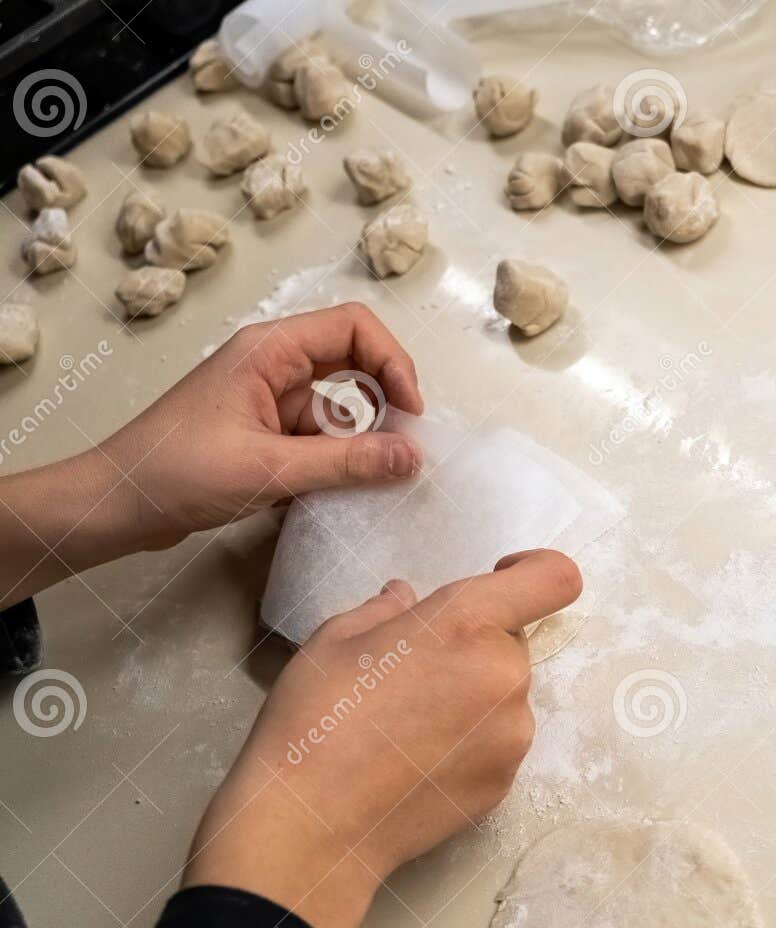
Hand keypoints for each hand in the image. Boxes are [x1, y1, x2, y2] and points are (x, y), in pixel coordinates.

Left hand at [101, 302, 424, 549]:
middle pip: (354, 362)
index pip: (355, 327)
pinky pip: (320, 437)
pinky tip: (337, 491)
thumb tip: (414, 457)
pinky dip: (337, 461)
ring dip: (362, 439)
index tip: (410, 414)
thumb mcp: (270, 469)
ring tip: (373, 478)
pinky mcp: (265, 433)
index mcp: (269, 350)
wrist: (115, 506)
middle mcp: (273, 365)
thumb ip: (347, 462)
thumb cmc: (177, 473)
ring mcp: (269, 399)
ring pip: (341, 407)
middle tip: (404, 448)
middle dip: (386, 401)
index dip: (393, 363)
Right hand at [184, 550, 581, 927]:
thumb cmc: (314, 720)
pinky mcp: (508, 781)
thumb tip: (406, 598)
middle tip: (414, 673)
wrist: (311, 827)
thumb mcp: (335, 640)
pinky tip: (419, 763)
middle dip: (474, 646)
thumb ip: (385, 610)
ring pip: (506, 694)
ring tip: (409, 726)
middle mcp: (505, 674)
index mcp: (466, 624)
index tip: (502, 578)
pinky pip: (499, 742)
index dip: (536, 571)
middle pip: (512, 642)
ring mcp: (513, 733)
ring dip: (473, 696)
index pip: (553, 578)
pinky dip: (471, 742)